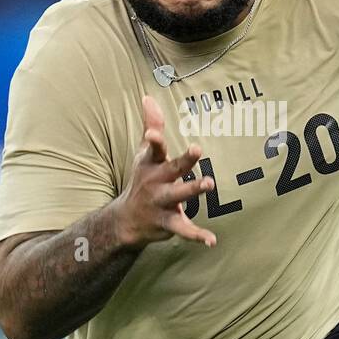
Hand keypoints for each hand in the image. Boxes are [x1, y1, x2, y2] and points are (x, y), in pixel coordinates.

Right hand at [112, 95, 217, 248]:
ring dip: (193, 190)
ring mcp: (161, 203)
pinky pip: (183, 229)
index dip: (153, 140)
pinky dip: (197, 235)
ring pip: (178, 196)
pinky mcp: (168, 223)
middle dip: (184, 160)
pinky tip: (211, 240)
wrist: (126, 220)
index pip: (153, 149)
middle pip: (172, 169)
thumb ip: (150, 126)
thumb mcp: (144, 153)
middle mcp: (155, 182)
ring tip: (210, 183)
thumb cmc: (143, 180)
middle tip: (197, 149)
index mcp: (151, 164)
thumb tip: (148, 97)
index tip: (153, 134)